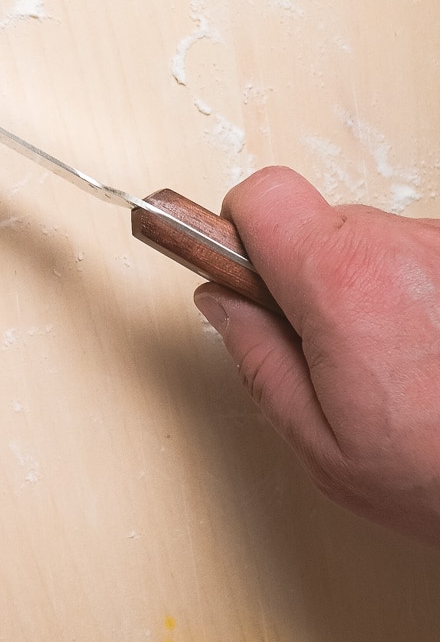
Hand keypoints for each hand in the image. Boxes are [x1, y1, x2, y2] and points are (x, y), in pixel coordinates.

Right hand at [194, 166, 439, 546]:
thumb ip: (258, 361)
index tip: (243, 269)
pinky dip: (417, 292)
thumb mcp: (326, 445)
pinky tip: (433, 351)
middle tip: (329, 343)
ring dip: (372, 286)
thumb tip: (222, 304)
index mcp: (343, 282)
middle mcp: (401, 246)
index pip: (263, 196)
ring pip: (375, 243)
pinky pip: (421, 258)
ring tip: (400, 360)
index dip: (241, 230)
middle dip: (310, 273)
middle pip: (319, 224)